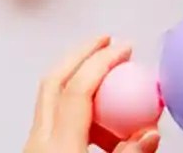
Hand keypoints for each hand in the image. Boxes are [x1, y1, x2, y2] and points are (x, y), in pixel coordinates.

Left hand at [24, 36, 160, 152]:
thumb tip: (150, 133)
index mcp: (59, 145)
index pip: (79, 89)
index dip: (103, 62)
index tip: (124, 48)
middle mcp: (39, 141)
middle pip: (54, 81)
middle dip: (80, 54)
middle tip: (104, 41)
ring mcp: (32, 147)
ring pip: (48, 97)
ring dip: (75, 77)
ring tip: (105, 76)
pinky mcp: (34, 152)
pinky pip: (50, 117)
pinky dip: (71, 104)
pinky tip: (94, 115)